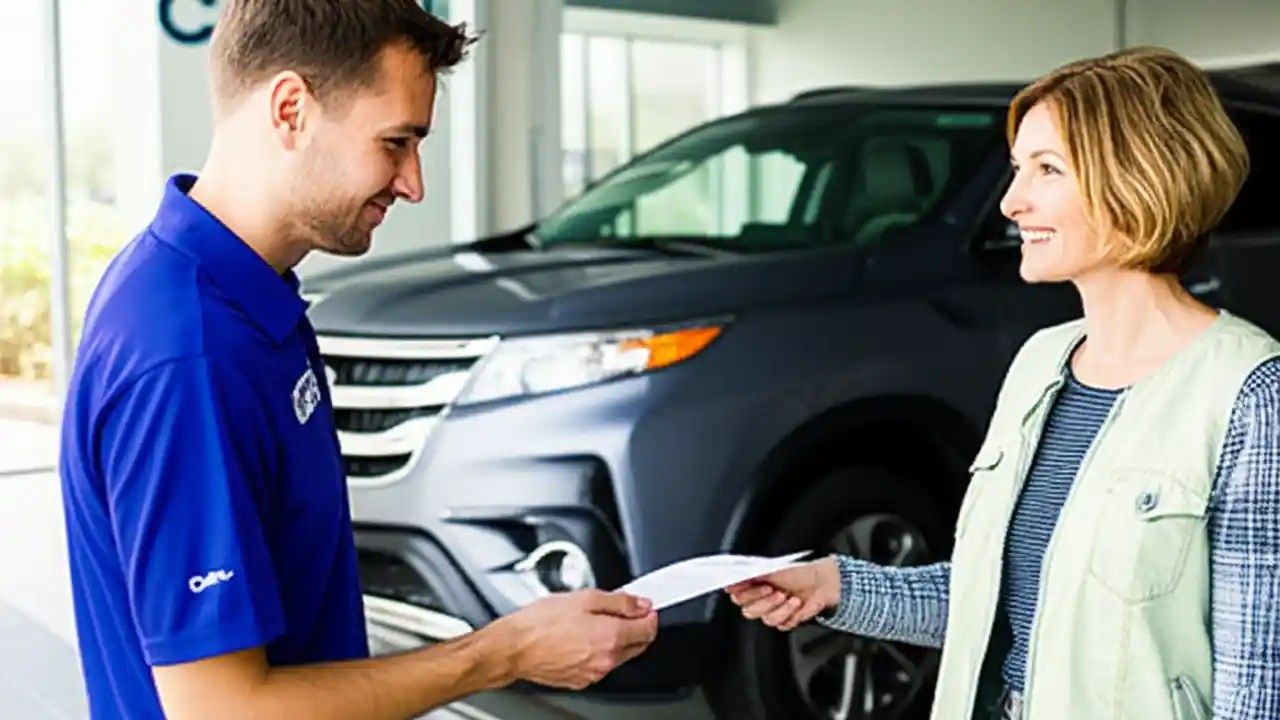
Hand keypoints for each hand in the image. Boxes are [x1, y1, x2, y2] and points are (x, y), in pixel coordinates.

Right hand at [493, 589, 658, 689]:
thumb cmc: (541, 623)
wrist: (513, 647)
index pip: (649, 629)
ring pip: (619, 656)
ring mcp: (594, 673)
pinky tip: (582, 638)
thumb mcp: (584, 597)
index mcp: (611, 637)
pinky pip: (600, 665)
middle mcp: (606, 660)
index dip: (649, 614)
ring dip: (617, 640)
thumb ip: (619, 601)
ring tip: (594, 622)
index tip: (645, 607)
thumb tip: (641, 604)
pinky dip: (599, 652)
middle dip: (636, 628)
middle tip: (623, 612)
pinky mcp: (581, 681)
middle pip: (638, 645)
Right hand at [726, 556, 840, 631]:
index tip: (753, 586)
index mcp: (752, 585)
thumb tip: (732, 577)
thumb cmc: (797, 572)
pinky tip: (798, 604)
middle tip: (775, 590)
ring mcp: (772, 611)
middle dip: (764, 601)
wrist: (820, 582)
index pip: (736, 595)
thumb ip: (750, 574)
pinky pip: (782, 625)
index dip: (743, 593)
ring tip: (792, 598)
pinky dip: (792, 614)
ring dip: (782, 608)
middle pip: (749, 611)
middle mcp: (759, 599)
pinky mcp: (785, 621)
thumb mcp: (772, 569)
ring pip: (767, 619)